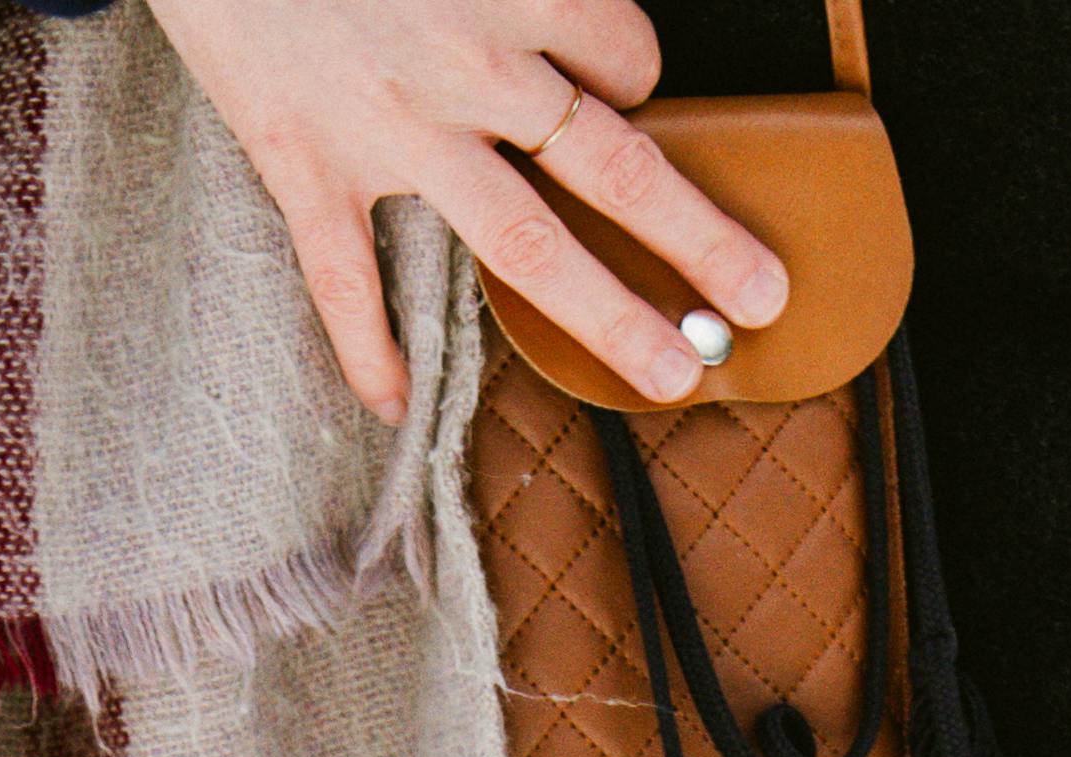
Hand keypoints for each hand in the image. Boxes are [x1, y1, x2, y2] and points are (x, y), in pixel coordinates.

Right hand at [147, 0, 789, 419]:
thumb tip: (576, 28)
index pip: (619, 56)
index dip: (639, 84)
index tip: (634, 103)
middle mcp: (469, 64)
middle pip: (613, 167)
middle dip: (699, 236)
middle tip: (765, 299)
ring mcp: (390, 127)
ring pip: (524, 242)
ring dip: (608, 315)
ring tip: (672, 373)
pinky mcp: (305, 161)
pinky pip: (346, 277)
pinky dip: (367, 347)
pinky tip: (389, 405)